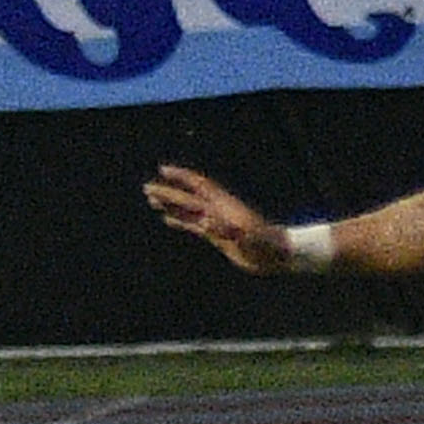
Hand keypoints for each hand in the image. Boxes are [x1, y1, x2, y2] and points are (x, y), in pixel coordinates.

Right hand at [143, 163, 292, 272]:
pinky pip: (193, 225)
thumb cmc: (265, 245)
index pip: (198, 186)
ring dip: (170, 204)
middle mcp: (218, 210)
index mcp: (223, 206)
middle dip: (168, 191)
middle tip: (147, 188)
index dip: (181, 177)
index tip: (163, 169)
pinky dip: (179, 221)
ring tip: (151, 199)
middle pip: (188, 197)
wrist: (277, 254)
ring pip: (188, 210)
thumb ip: (229, 230)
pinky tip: (166, 219)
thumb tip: (206, 222)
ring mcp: (217, 221)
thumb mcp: (249, 238)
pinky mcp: (217, 235)